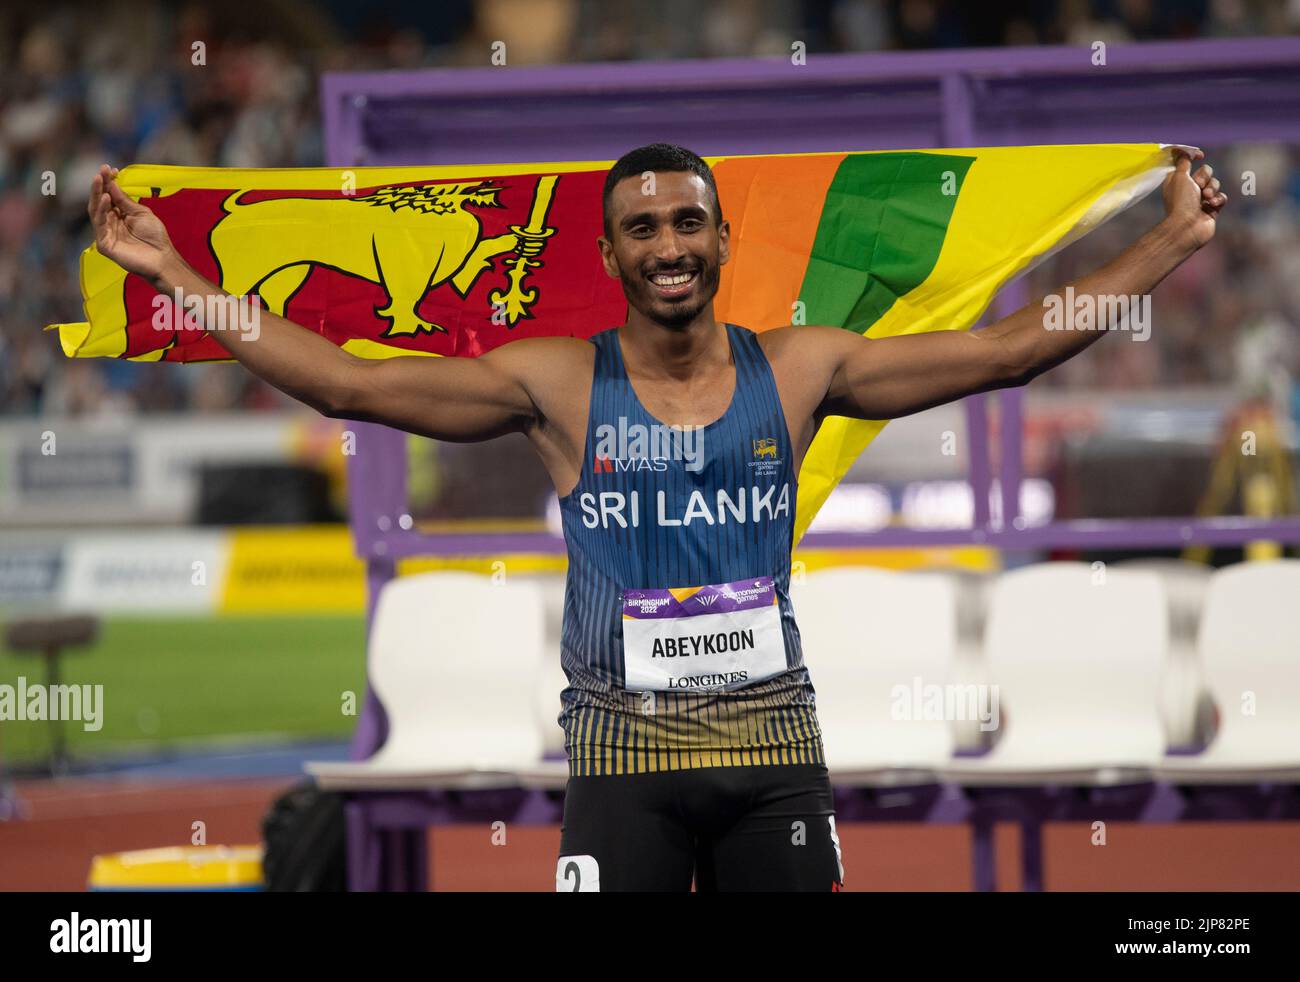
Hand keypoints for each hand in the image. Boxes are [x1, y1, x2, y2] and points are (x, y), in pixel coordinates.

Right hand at [87, 164, 178, 282]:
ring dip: (97, 194)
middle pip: (100, 201)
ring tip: (99, 180)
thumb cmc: (155, 237)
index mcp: (119, 215)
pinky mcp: (104, 244)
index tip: (110, 168)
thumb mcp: (141, 213)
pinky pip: (100, 225)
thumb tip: (111, 183)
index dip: (108, 182)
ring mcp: (106, 233)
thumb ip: (125, 200)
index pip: (109, 195)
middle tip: (100, 171)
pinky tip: (106, 199)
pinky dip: (102, 211)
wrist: (163, 258)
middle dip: (99, 185)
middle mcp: (110, 223)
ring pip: (96, 211)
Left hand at [1161, 148, 1226, 249]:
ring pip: (1215, 184)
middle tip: (1198, 188)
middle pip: (1206, 172)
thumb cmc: (1180, 202)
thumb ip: (1182, 162)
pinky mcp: (1211, 209)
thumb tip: (1181, 150)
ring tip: (1205, 199)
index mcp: (1178, 181)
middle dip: (1205, 177)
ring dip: (1212, 189)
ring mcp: (1201, 199)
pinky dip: (1218, 200)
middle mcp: (1189, 189)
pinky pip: (1221, 197)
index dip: (1193, 157)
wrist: (1187, 228)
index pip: (1188, 162)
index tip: (1200, 155)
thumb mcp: (1178, 177)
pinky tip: (1211, 206)